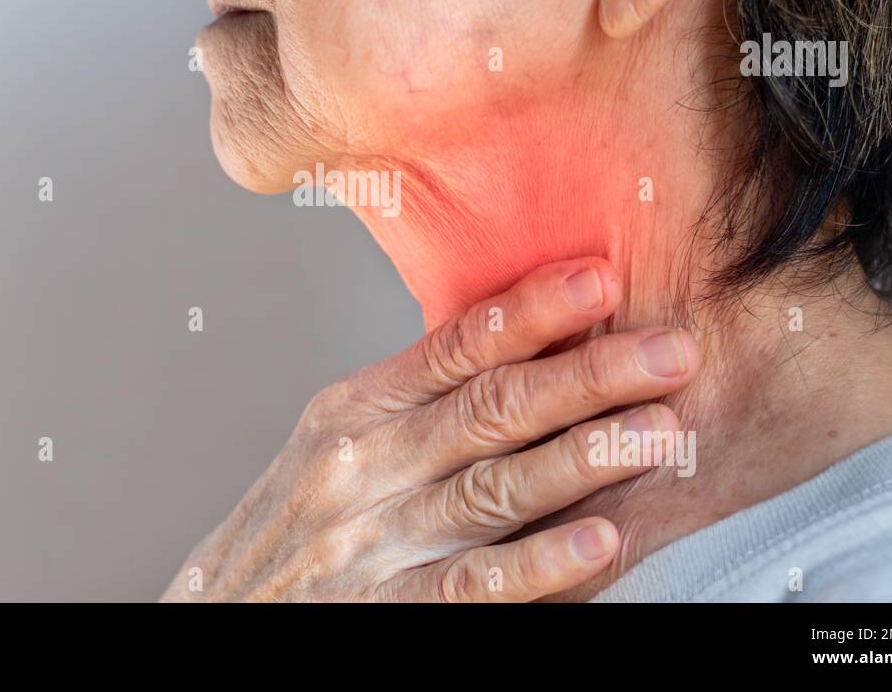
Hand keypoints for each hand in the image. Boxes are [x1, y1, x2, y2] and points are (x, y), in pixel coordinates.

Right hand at [160, 258, 698, 601]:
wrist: (219, 613)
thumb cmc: (290, 524)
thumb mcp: (335, 440)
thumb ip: (415, 400)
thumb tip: (518, 345)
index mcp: (355, 410)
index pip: (455, 346)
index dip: (533, 311)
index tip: (600, 279)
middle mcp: (365, 464)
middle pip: (491, 407)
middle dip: (588, 373)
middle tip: (671, 348)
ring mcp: (373, 538)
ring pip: (494, 486)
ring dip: (585, 456)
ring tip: (659, 430)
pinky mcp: (383, 607)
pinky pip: (472, 583)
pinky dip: (539, 563)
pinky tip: (600, 542)